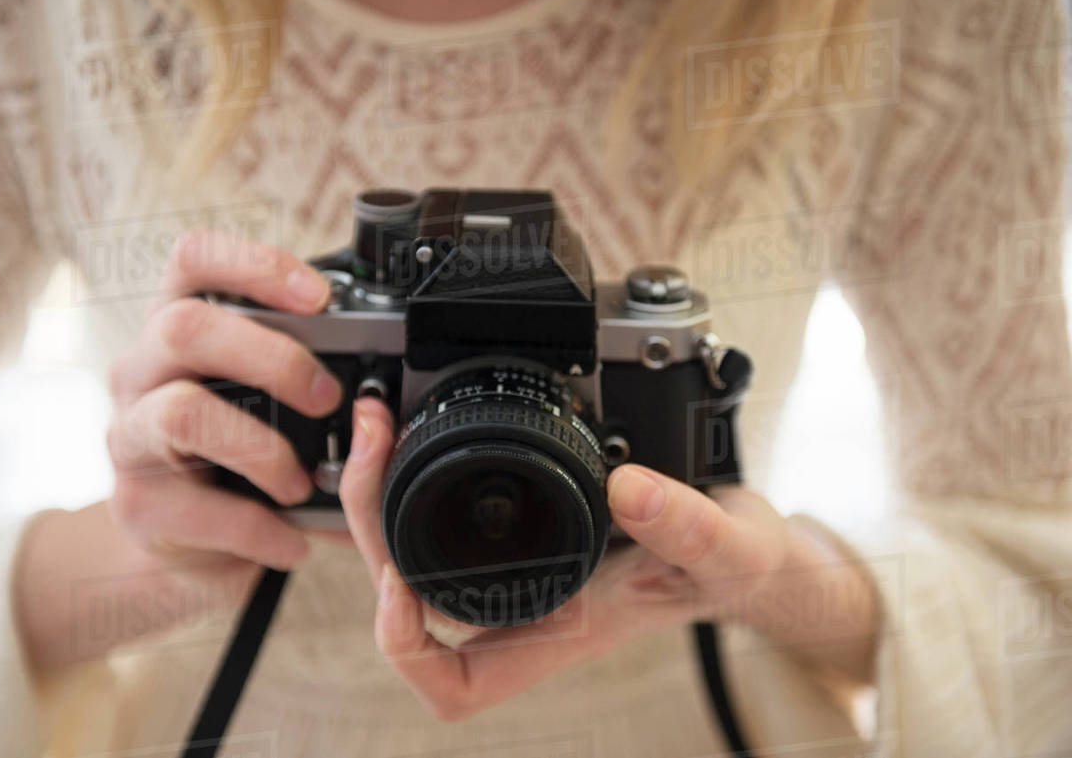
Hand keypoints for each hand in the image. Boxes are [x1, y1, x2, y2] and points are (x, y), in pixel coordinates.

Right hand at [20, 230, 347, 677]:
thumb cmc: (233, 452)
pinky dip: (259, 527)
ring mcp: (129, 435)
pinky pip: (199, 507)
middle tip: (325, 397)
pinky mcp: (136, 503)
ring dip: (261, 446)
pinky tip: (290, 538)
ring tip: (299, 481)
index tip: (318, 295)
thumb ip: (307, 380)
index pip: (193, 258)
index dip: (253, 264)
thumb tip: (389, 401)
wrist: (181, 541)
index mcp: (178, 327)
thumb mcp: (263, 403)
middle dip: (271, 357)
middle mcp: (141, 370)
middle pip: (185, 327)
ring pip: (181, 411)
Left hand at [340, 399, 880, 720]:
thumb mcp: (728, 549)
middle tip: (373, 443)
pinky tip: (408, 428)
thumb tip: (630, 488)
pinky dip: (410, 474)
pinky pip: (438, 512)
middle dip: (368, 526)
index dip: (404, 646)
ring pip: (410, 553)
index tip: (396, 578)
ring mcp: (512, 568)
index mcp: (554, 632)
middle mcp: (518, 606)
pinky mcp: (517, 523)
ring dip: (379, 493)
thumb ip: (688, 527)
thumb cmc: (731, 568)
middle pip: (403, 601)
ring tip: (380, 423)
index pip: (451, 685)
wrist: (741, 539)